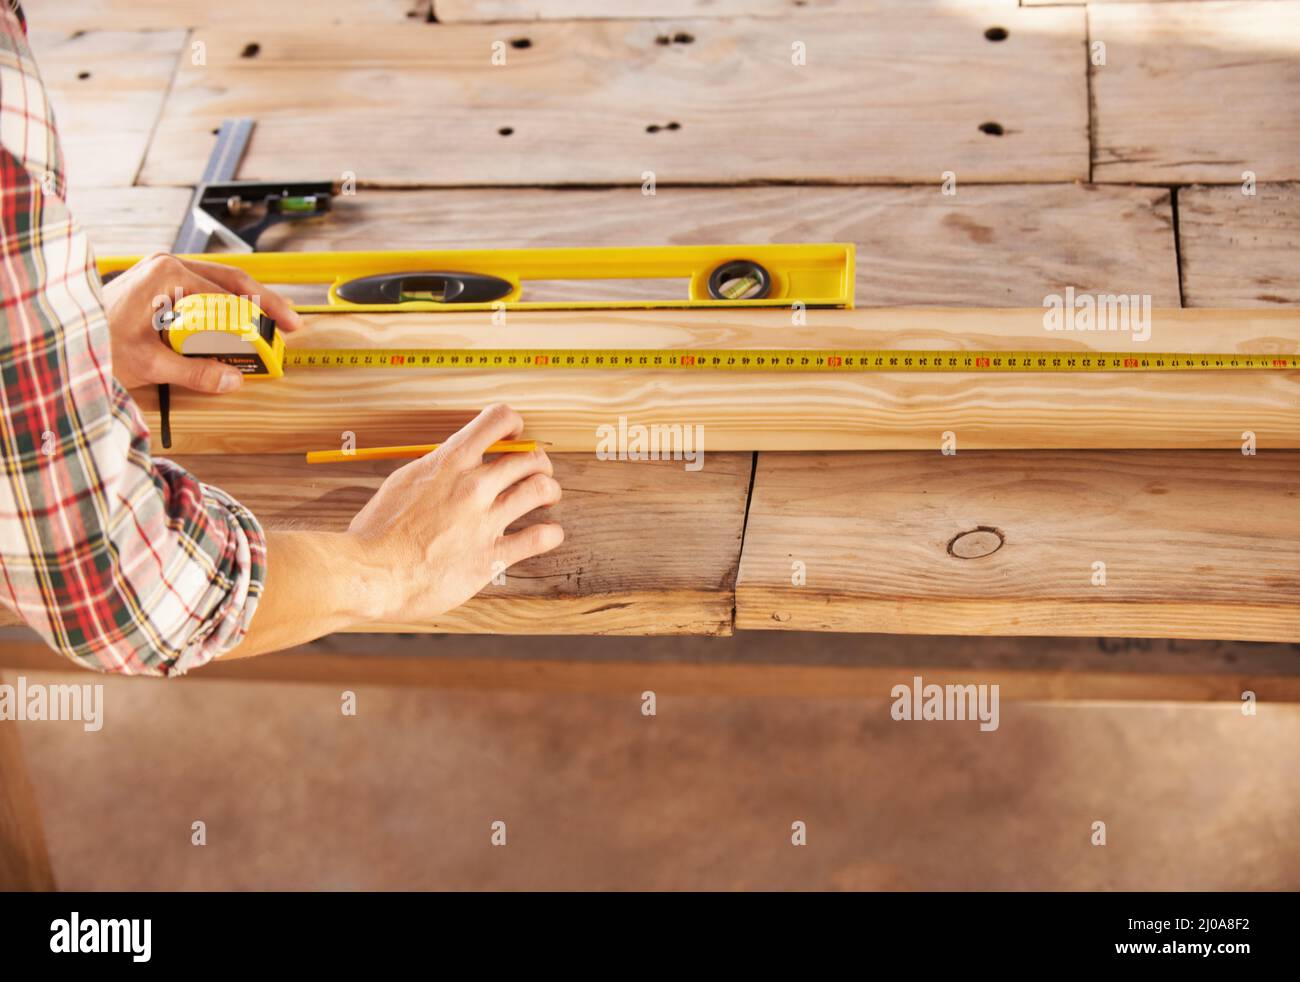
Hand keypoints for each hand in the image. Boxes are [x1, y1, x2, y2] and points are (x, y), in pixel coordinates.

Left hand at [101, 252, 302, 392]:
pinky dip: (223, 307)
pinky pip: (200, 291)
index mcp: (168, 276)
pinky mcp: (156, 283)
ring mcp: (160, 271)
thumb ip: (194, 373)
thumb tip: (233, 380)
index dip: (262, 313)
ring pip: (218, 283)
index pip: (230, 293)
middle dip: (263, 303)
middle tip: (289, 323)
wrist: (56, 333)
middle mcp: (166, 266)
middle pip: (231, 280)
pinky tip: (237, 323)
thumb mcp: (148, 364)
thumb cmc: (91, 341)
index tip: (283, 329)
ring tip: (269, 323)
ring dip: (245, 304)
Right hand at [345, 404, 563, 622]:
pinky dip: (551, 534)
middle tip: (536, 474)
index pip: (497, 420)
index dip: (515, 425)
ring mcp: (485, 521)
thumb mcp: (404, 482)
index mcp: (449, 462)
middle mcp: (473, 486)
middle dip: (539, 463)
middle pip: (530, 457)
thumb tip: (453, 462)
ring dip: (551, 492)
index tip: (515, 437)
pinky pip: (540, 538)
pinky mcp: (491, 556)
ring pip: (542, 489)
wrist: (372, 573)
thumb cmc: (378, 532)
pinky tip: (548, 534)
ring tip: (547, 499)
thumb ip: (436, 470)